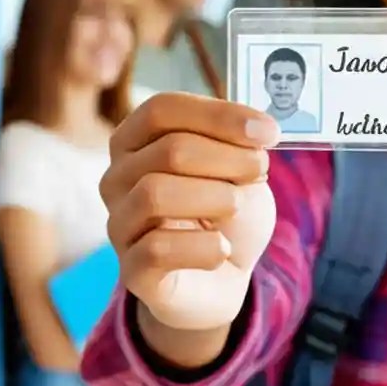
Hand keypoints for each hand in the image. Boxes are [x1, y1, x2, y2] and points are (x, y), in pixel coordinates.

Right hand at [100, 93, 279, 331]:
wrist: (226, 276)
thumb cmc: (227, 213)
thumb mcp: (242, 169)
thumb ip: (240, 145)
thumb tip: (254, 129)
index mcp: (138, 140)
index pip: (163, 109)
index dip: (220, 115)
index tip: (268, 133)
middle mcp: (118, 178)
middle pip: (169, 150)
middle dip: (229, 159)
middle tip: (259, 171)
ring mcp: (119, 224)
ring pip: (156, 194)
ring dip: (216, 197)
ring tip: (236, 208)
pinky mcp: (132, 269)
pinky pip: (158, 249)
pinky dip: (205, 248)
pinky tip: (222, 249)